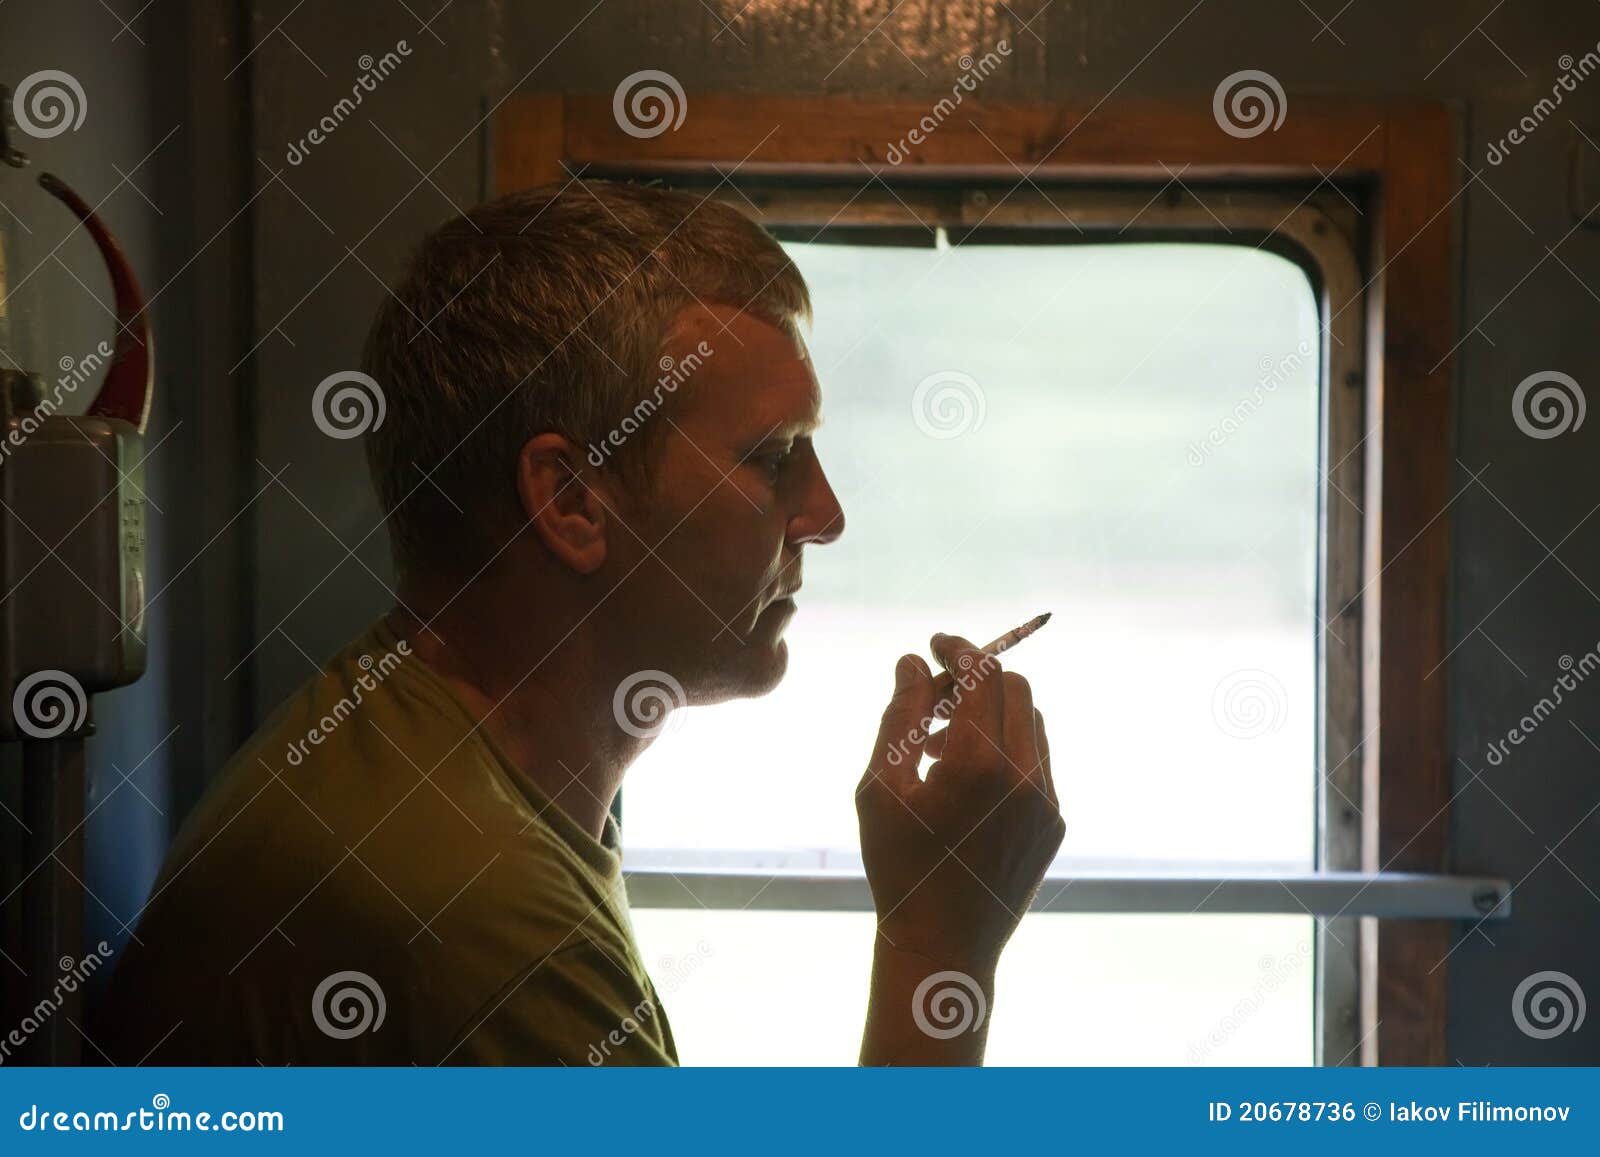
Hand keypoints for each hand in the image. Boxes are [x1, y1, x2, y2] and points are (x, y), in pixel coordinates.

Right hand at [855, 633, 1064, 973]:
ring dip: (991, 712)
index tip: (934, 644)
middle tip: (935, 689)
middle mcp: (1024, 777)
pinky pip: (1037, 760)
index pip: (982, 674)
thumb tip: (913, 663)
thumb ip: (900, 718)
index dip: (958, 649)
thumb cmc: (899, 868)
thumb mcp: (880, 788)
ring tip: (940, 742)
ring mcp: (1047, 801)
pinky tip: (965, 776)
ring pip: (1031, 722)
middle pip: (1015, 688)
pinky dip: (1005, 747)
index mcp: (978, 765)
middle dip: (976, 675)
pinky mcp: (1055, 823)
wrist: (943, 946)